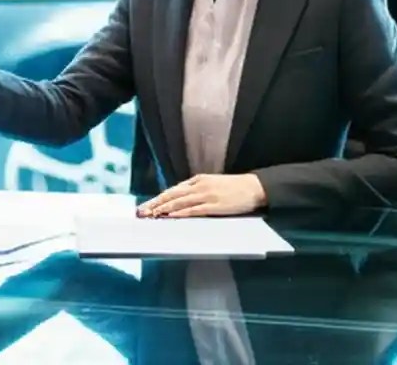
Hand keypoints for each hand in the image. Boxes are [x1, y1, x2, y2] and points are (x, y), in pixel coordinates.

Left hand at [136, 174, 267, 217]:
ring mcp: (206, 195)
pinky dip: (180, 213)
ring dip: (163, 209)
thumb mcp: (212, 183)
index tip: (147, 205)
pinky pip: (193, 210)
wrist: (254, 187)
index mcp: (198, 180)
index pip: (173, 190)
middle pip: (172, 195)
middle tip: (142, 211)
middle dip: (155, 204)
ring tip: (151, 215)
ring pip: (179, 202)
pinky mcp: (214, 205)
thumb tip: (181, 198)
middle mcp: (199, 186)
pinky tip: (170, 216)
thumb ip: (197, 189)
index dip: (159, 198)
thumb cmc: (234, 187)